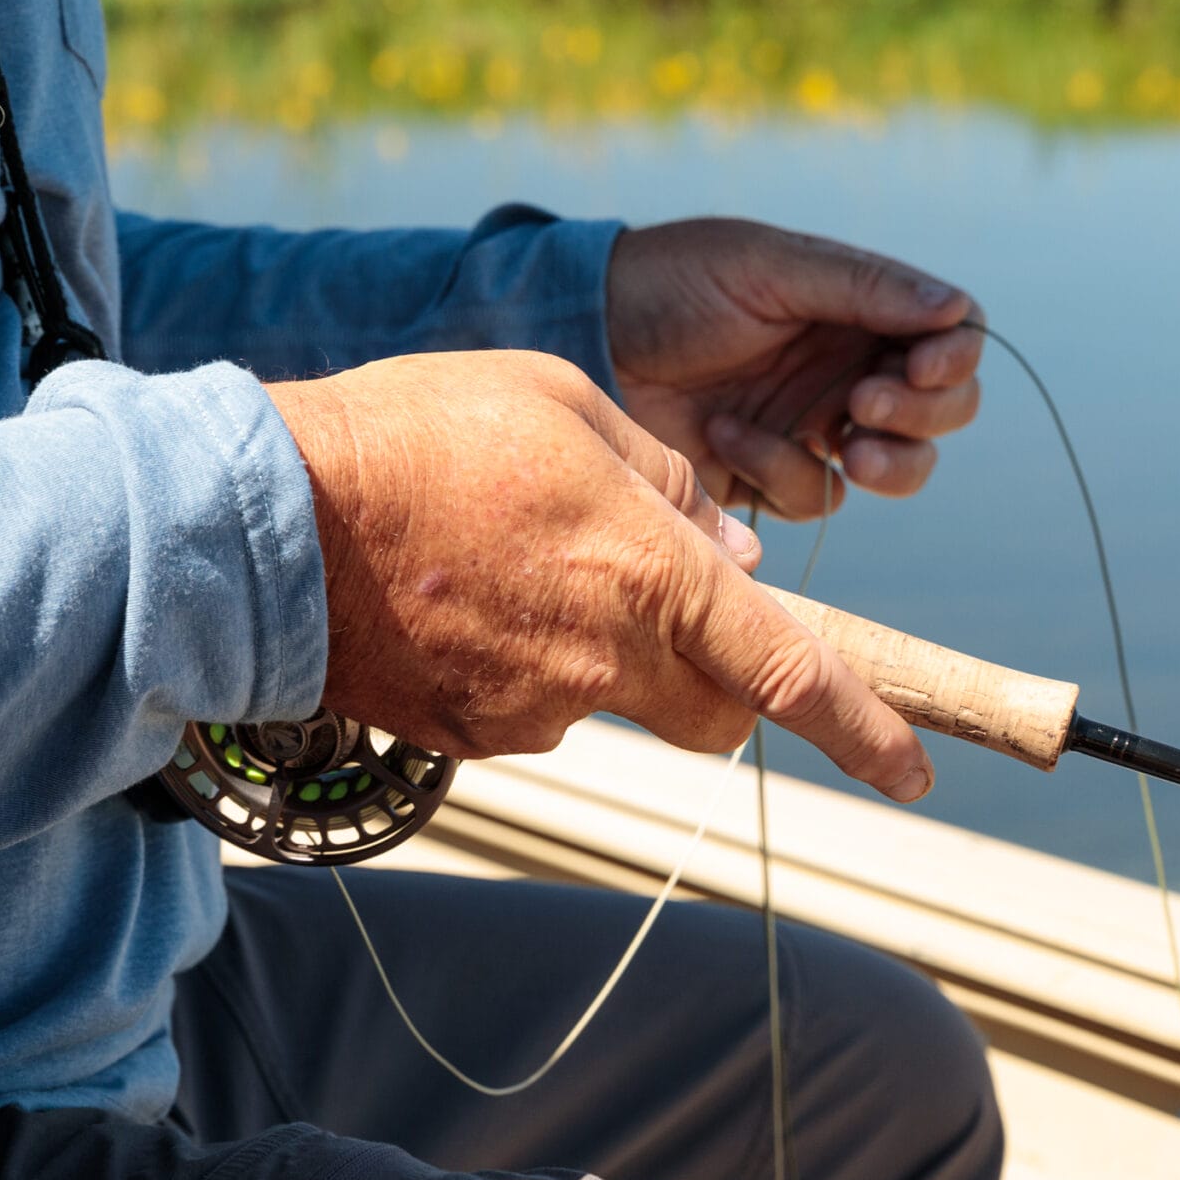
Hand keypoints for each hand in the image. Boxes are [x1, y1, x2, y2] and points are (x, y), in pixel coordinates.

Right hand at [263, 351, 933, 799]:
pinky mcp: (470, 738)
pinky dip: (527, 663)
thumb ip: (669, 486)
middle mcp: (609, 663)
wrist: (265, 521)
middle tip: (671, 603)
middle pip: (717, 711)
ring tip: (512, 557)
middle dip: (724, 675)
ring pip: (618, 701)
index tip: (914, 773)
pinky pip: (534, 708)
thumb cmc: (421, 434)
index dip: (864, 730)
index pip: (792, 676)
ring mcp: (536, 712)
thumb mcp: (568, 407)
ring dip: (604, 650)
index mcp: (655, 578)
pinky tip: (464, 595)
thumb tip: (729, 557)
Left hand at [608, 220, 983, 519]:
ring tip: (848, 450)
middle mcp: (850, 367)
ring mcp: (813, 424)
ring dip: (889, 464)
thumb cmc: (676, 280)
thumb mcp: (770, 267)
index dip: (956, 358)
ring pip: (898, 468)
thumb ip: (864, 289)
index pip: (951, 338)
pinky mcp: (769, 472)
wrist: (586, 334)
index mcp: (860, 308)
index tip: (924, 366)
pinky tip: (726, 432)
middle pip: (942, 411)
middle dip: (924, 418)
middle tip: (866, 408)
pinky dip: (781, 471)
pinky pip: (814, 495)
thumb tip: (959, 309)